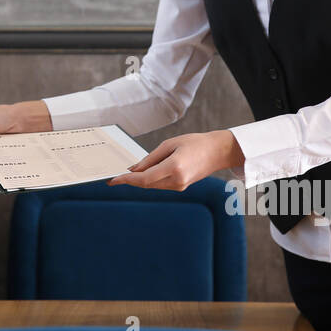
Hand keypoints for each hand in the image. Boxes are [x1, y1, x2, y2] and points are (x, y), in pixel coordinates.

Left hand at [106, 130, 242, 190]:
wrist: (217, 152)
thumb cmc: (195, 143)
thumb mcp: (170, 144)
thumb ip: (151, 158)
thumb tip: (134, 169)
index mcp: (174, 168)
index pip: (144, 178)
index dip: (126, 180)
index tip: (113, 180)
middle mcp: (177, 180)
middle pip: (146, 184)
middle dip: (130, 180)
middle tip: (115, 177)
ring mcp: (180, 186)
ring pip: (152, 186)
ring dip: (140, 181)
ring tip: (128, 173)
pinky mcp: (181, 187)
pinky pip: (160, 185)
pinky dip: (150, 180)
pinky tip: (144, 173)